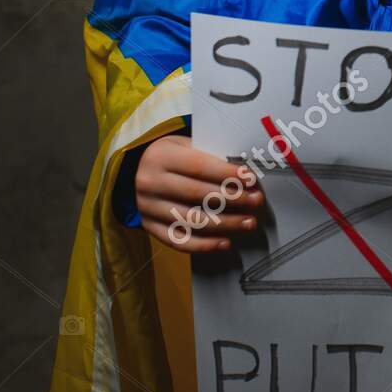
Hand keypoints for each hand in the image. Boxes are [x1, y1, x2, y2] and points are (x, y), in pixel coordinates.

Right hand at [133, 133, 263, 252]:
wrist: (135, 172)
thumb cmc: (171, 157)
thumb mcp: (185, 146)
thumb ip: (209, 156)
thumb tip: (245, 175)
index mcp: (161, 157)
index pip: (198, 166)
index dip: (227, 174)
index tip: (251, 179)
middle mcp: (150, 183)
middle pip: (197, 194)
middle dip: (232, 199)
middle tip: (256, 201)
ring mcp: (147, 207)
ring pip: (191, 220)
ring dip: (225, 224)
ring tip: (249, 222)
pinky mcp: (149, 227)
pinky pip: (178, 241)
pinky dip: (204, 245)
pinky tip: (225, 243)